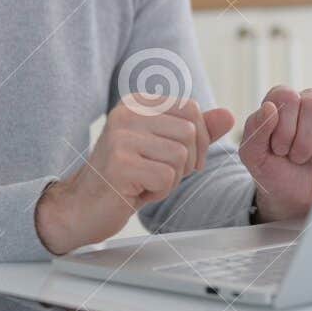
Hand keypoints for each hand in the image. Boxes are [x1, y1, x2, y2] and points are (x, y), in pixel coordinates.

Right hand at [35, 94, 235, 253]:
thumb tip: (229, 115)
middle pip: (189, 132)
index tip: (181, 159)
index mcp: (137, 103)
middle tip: (161, 174)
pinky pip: (166, 177)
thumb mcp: (164, 150)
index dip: (199, 139)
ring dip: (171, 178)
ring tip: (145, 182)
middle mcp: (127, 113)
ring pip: (180, 155)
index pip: (191, 108)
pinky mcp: (120, 164)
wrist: (81, 208)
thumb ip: (196, 131)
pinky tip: (137, 192)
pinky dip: (159, 191)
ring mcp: (121, 137)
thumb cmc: (126, 178)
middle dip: (186, 161)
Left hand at [239, 85, 311, 222]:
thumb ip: (254, 130)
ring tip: (307, 157)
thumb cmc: (274, 172)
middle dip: (302, 141)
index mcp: (279, 100)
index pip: (286, 96)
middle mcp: (304, 100)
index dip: (284, 127)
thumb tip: (269, 107)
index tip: (279, 148)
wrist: (295, 197)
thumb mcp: (254, 156)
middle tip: (293, 156)